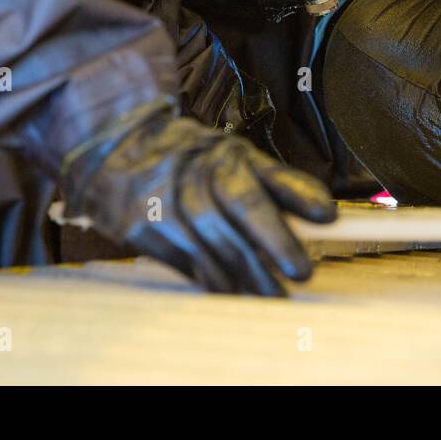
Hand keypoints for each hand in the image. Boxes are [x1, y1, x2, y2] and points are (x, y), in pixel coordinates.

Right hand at [61, 102, 336, 293]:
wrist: (112, 145)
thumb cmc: (188, 158)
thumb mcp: (234, 158)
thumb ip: (279, 184)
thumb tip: (326, 215)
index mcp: (227, 154)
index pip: (267, 174)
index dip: (299, 194)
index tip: (328, 216)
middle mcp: (198, 170)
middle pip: (241, 206)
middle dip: (274, 242)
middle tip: (302, 273)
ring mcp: (166, 197)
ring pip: (212, 239)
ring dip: (246, 272)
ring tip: (272, 294)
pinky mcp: (139, 225)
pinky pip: (183, 259)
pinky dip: (211, 278)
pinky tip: (231, 290)